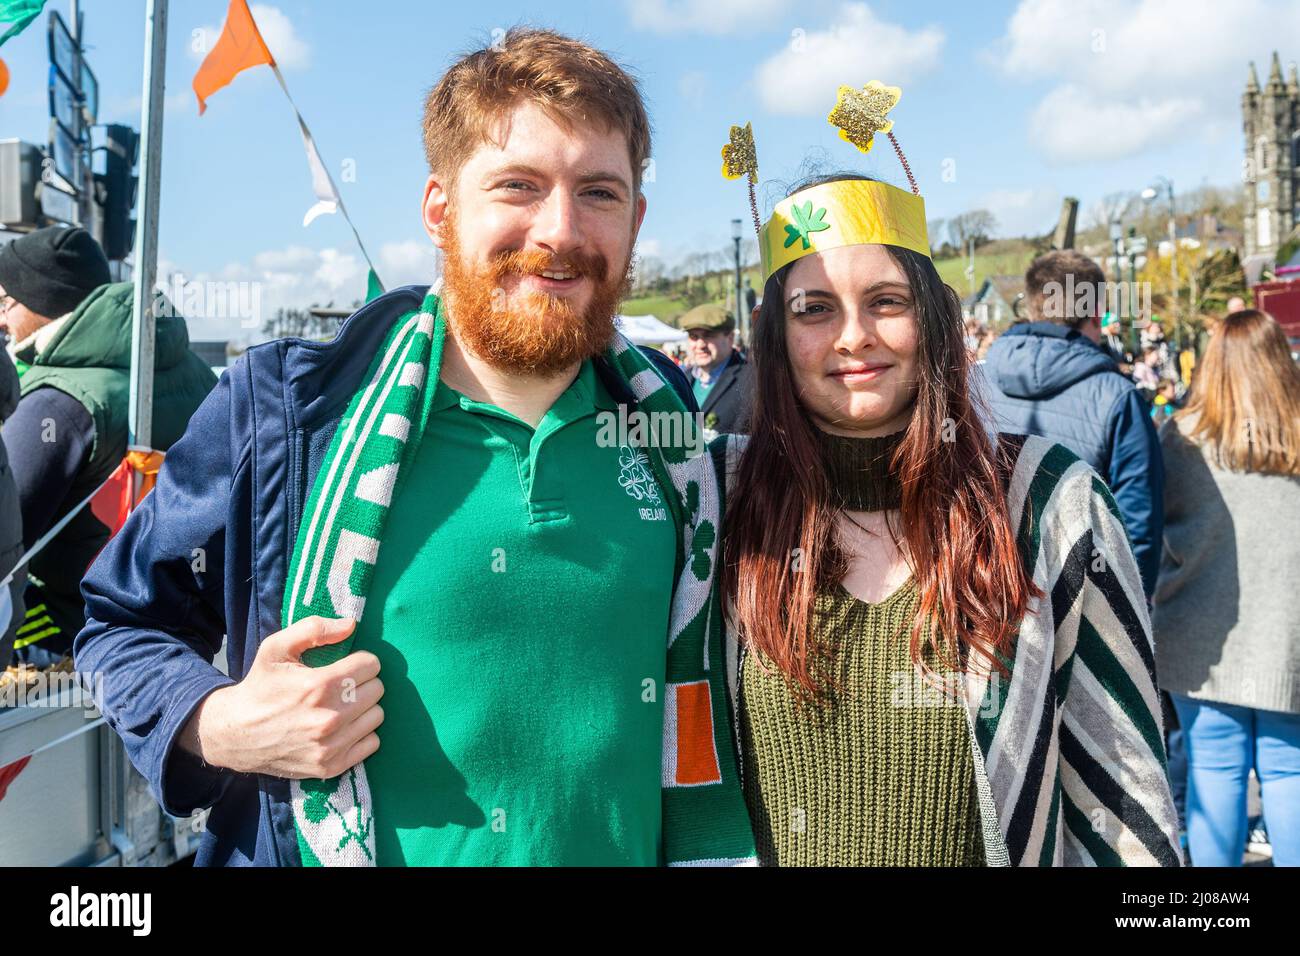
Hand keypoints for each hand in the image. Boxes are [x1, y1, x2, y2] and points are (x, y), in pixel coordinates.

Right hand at [181, 616, 383, 778]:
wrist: (234, 735)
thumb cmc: (260, 687)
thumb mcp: (276, 648)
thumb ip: (313, 629)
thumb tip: (351, 624)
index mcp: (319, 686)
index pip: (371, 665)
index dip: (360, 661)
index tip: (346, 665)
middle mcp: (329, 718)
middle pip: (377, 689)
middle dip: (363, 683)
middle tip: (343, 686)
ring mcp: (331, 746)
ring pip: (377, 715)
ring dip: (364, 708)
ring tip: (342, 706)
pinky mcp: (331, 766)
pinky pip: (372, 743)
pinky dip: (362, 734)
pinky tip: (342, 728)